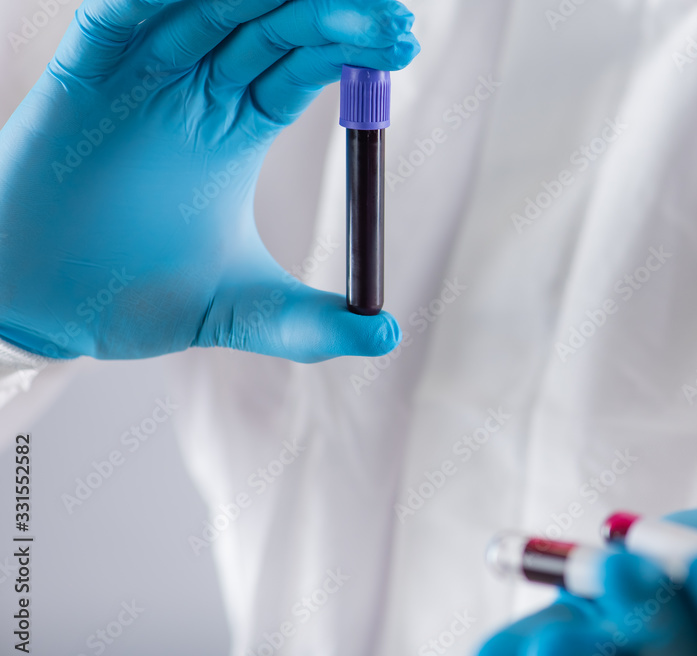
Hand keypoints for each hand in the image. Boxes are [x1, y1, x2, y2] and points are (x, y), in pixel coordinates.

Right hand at [0, 0, 418, 360]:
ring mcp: (137, 79)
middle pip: (270, 28)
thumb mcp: (241, 314)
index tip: (403, 42)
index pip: (305, 67)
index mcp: (237, 129)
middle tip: (390, 13)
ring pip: (204, 10)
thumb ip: (310, 325)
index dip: (352, 50)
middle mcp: (193, 92)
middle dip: (330, 14)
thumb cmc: (136, 301)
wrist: (45, 311)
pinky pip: (113, 21)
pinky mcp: (79, 79)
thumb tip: (388, 334)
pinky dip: (148, 0)